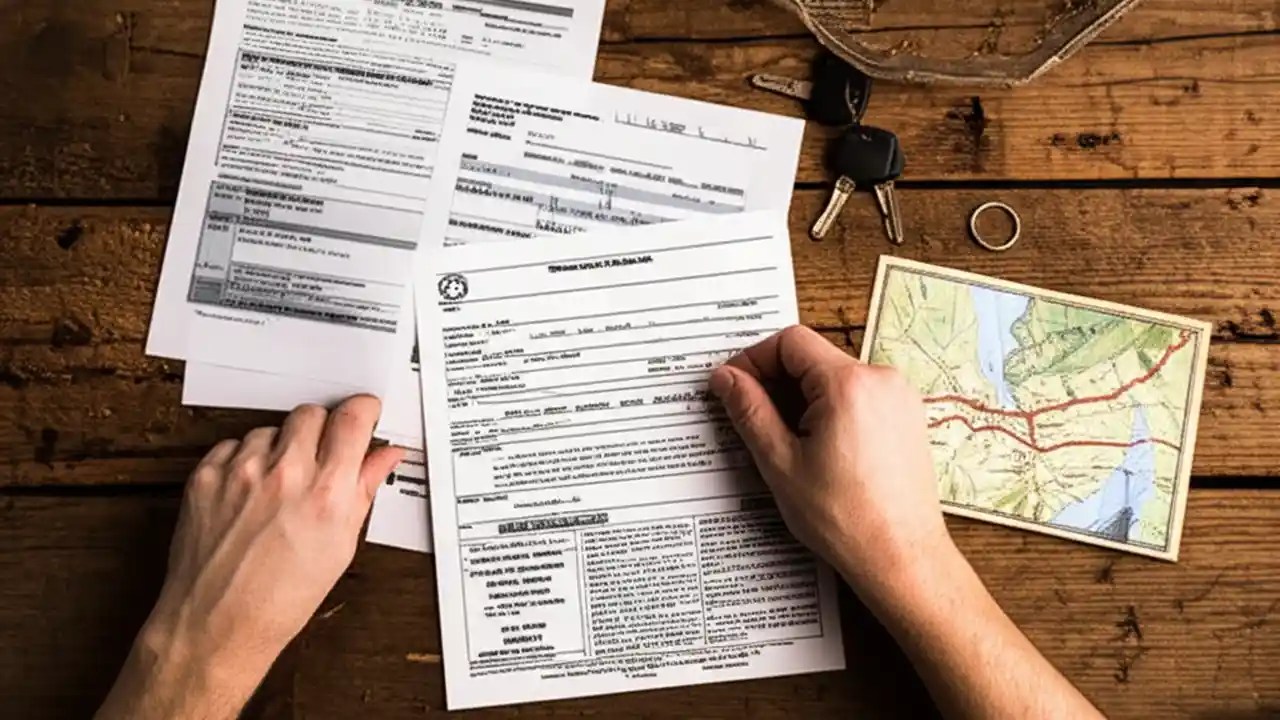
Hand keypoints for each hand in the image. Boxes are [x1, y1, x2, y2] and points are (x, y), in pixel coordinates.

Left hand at [97, 396, 403, 719]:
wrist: (217, 623)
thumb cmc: (280, 598)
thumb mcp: (340, 546)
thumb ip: (363, 490)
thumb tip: (385, 456)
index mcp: (327, 493)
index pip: (352, 418)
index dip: (363, 409)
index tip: (363, 414)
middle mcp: (285, 475)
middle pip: (312, 413)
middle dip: (321, 429)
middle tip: (320, 458)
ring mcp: (240, 472)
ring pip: (271, 428)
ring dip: (280, 447)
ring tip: (278, 486)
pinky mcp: (205, 476)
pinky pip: (232, 445)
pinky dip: (244, 461)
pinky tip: (249, 493)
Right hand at [709, 325, 953, 606]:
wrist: (901, 557)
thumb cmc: (846, 519)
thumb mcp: (781, 462)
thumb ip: (750, 411)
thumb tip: (726, 379)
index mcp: (849, 384)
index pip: (790, 342)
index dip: (753, 359)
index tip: (733, 387)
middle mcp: (881, 379)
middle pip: (813, 357)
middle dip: (776, 381)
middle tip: (751, 419)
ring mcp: (900, 397)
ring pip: (834, 377)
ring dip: (803, 397)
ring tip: (785, 442)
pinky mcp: (907, 416)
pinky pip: (859, 395)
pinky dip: (830, 409)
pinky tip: (816, 448)